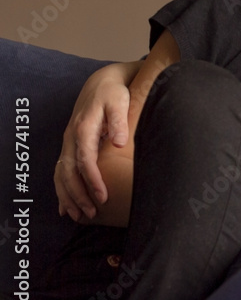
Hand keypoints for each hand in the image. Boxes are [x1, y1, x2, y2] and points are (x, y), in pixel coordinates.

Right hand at [54, 61, 137, 221]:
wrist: (102, 84)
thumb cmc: (114, 94)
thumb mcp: (120, 102)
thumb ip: (119, 121)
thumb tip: (120, 141)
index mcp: (83, 128)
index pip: (85, 160)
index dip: (93, 180)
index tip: (103, 196)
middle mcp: (71, 138)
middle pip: (69, 172)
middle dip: (78, 194)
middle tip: (91, 213)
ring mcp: (68, 142)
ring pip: (61, 174)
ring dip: (68, 196)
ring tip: (79, 216)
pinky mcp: (70, 146)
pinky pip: (61, 171)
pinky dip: (62, 190)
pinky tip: (66, 207)